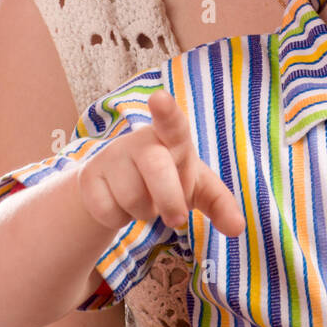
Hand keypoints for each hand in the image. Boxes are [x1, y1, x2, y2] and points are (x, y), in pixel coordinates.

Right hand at [77, 90, 245, 236]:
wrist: (121, 185)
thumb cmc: (170, 178)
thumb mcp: (198, 188)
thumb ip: (220, 203)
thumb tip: (238, 228)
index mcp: (173, 138)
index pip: (172, 122)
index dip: (167, 112)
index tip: (160, 98)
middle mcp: (141, 141)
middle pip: (156, 169)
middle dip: (169, 199)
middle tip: (176, 219)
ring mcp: (112, 156)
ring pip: (132, 198)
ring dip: (144, 213)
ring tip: (144, 201)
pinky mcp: (89, 176)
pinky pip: (108, 211)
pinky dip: (119, 219)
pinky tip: (119, 204)